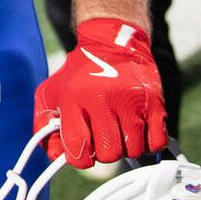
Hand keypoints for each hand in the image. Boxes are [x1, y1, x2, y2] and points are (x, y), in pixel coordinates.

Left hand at [33, 17, 166, 168]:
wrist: (111, 42)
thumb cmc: (79, 74)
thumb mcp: (51, 93)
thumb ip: (44, 126)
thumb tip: (55, 156)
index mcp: (75, 99)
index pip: (78, 148)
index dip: (80, 157)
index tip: (83, 150)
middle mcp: (103, 99)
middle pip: (108, 153)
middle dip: (105, 151)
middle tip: (104, 137)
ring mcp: (131, 100)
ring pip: (133, 149)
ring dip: (127, 147)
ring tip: (121, 131)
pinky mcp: (154, 101)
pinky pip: (155, 142)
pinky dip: (148, 143)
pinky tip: (139, 131)